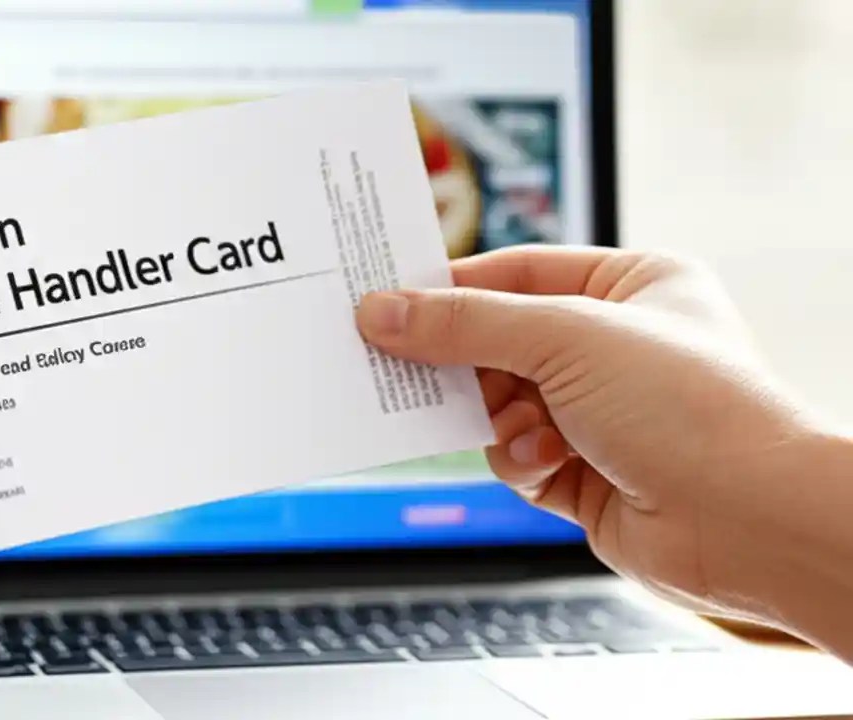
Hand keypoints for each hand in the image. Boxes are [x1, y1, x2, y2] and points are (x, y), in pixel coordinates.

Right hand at [356, 247, 851, 641]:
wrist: (751, 523)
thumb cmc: (692, 407)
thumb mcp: (566, 337)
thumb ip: (465, 324)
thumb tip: (380, 310)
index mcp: (633, 286)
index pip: (518, 271)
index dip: (452, 286)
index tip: (387, 299)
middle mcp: (616, 346)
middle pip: (499, 341)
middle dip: (465, 362)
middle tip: (405, 366)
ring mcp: (600, 412)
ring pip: (498, 403)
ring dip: (500, 418)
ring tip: (523, 427)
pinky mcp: (585, 473)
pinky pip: (516, 454)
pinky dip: (520, 458)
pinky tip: (547, 461)